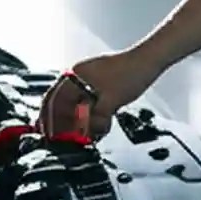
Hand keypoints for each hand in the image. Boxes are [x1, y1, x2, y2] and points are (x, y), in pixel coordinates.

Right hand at [36, 47, 164, 139]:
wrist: (151, 60)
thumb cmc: (131, 74)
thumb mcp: (110, 102)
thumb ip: (94, 120)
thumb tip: (83, 134)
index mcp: (75, 75)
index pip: (53, 99)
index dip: (49, 119)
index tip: (50, 135)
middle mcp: (79, 75)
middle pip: (64, 103)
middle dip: (66, 122)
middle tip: (68, 139)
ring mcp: (90, 78)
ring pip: (78, 103)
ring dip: (81, 120)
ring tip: (86, 134)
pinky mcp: (101, 83)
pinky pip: (89, 101)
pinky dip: (91, 114)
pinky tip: (98, 125)